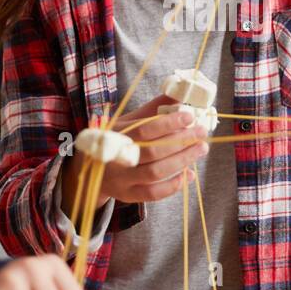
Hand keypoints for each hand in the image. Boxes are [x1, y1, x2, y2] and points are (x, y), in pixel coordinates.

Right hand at [61, 95, 209, 213]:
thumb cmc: (114, 140)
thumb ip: (151, 109)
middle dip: (181, 142)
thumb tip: (178, 93)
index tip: (189, 116)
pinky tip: (189, 174)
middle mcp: (115, 159)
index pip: (144, 129)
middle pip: (152, 152)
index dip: (168, 123)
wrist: (89, 169)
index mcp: (114, 135)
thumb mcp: (126, 122)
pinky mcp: (128, 195)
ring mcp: (121, 180)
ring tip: (201, 149)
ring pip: (155, 173)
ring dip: (182, 161)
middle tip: (201, 132)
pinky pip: (153, 194)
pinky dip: (174, 185)